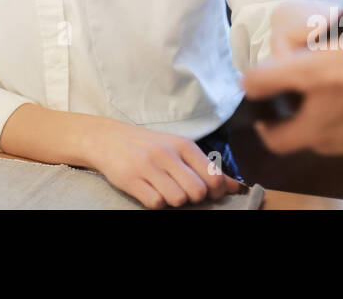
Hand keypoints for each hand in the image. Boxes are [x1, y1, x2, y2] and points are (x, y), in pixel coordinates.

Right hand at [83, 119, 242, 208]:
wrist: (108, 139)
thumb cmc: (149, 145)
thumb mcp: (178, 149)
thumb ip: (206, 167)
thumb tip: (233, 187)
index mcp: (184, 145)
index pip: (213, 177)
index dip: (213, 192)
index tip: (204, 191)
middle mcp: (167, 154)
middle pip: (197, 192)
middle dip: (193, 198)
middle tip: (181, 190)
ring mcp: (148, 167)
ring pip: (178, 200)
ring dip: (173, 201)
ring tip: (164, 190)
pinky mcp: (131, 179)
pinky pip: (155, 203)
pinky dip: (155, 202)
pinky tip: (150, 191)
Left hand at [241, 44, 342, 156]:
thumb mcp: (307, 67)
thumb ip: (271, 77)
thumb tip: (246, 85)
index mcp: (317, 132)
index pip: (278, 142)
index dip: (265, 125)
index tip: (264, 107)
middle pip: (309, 134)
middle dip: (300, 112)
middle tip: (301, 84)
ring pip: (339, 128)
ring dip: (330, 109)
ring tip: (333, 79)